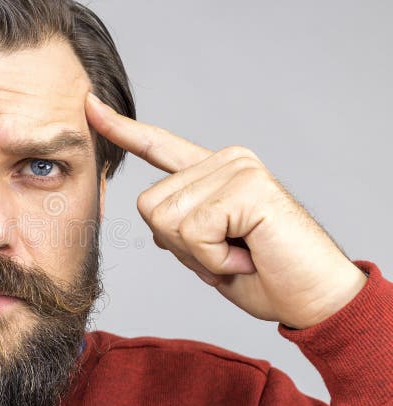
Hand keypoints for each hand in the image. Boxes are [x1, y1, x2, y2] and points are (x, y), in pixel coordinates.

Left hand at [85, 92, 366, 329]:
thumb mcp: (207, 250)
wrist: (314, 300)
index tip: (90, 106)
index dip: (121, 131)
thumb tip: (154, 211)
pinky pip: (194, 231)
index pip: (158, 147)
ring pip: (166, 219)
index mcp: (213, 172)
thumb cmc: (264, 277)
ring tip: (240, 253)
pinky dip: (214, 258)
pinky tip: (247, 255)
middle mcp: (225, 160)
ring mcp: (237, 169)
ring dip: (199, 254)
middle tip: (227, 254)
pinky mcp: (248, 187)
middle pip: (149, 205)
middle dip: (180, 247)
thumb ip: (180, 225)